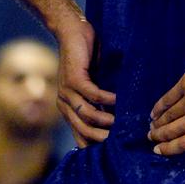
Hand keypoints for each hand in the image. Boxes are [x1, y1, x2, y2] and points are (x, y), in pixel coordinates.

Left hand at [53, 17, 115, 145]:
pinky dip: (107, 98)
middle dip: (100, 136)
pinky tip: (119, 99)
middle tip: (118, 142)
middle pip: (81, 128)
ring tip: (121, 122)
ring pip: (86, 113)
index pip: (78, 133)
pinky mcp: (74, 78)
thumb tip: (117, 116)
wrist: (72, 33)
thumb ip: (98, 99)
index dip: (93, 143)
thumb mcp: (92, 83)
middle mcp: (63, 102)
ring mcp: (67, 91)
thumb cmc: (86, 58)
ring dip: (105, 119)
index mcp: (67, 107)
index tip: (111, 151)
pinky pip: (92, 94)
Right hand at [147, 43, 184, 162]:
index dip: (171, 150)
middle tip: (152, 142)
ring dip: (158, 125)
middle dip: (160, 139)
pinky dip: (159, 107)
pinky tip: (153, 111)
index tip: (159, 153)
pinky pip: (167, 98)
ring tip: (151, 130)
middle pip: (174, 132)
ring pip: (169, 117)